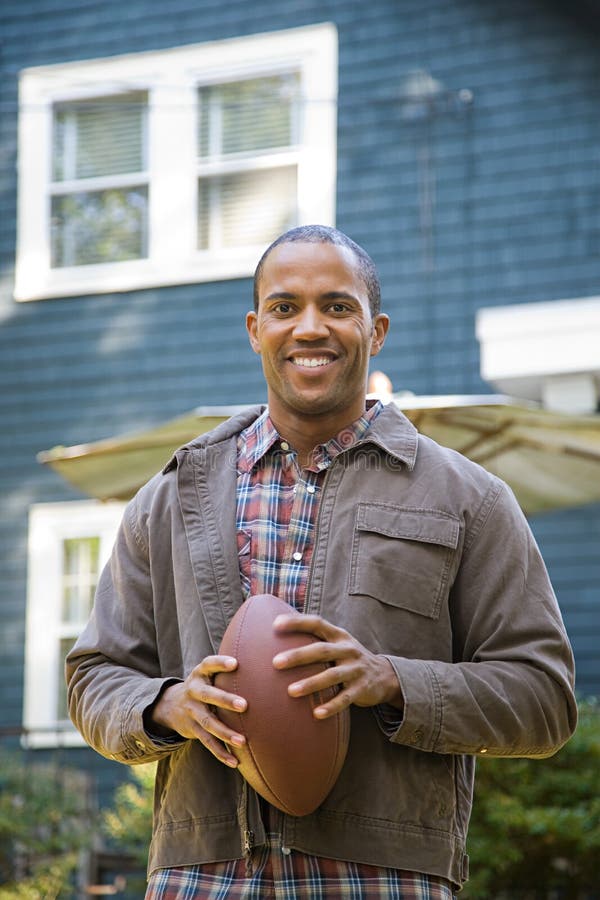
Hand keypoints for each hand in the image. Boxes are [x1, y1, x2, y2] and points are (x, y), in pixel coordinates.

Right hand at [148, 655, 246, 767]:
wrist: (170, 704)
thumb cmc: (202, 685)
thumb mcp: (207, 673)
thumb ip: (224, 669)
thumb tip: (262, 663)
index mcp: (200, 674)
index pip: (208, 664)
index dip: (220, 663)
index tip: (235, 663)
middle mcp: (193, 691)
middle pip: (209, 695)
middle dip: (225, 700)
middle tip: (244, 705)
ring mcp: (191, 711)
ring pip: (208, 723)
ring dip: (225, 732)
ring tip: (242, 741)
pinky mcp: (192, 729)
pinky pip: (207, 742)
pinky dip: (220, 752)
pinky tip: (234, 761)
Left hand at [272, 614, 403, 718]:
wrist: (385, 675)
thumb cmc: (348, 658)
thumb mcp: (338, 643)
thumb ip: (316, 638)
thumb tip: (279, 629)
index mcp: (339, 636)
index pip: (317, 623)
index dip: (297, 622)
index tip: (275, 625)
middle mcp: (348, 649)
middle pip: (321, 650)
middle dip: (298, 656)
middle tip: (276, 662)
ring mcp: (356, 669)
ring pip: (332, 675)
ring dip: (311, 683)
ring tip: (291, 691)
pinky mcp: (362, 688)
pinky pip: (345, 698)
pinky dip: (331, 706)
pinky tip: (316, 714)